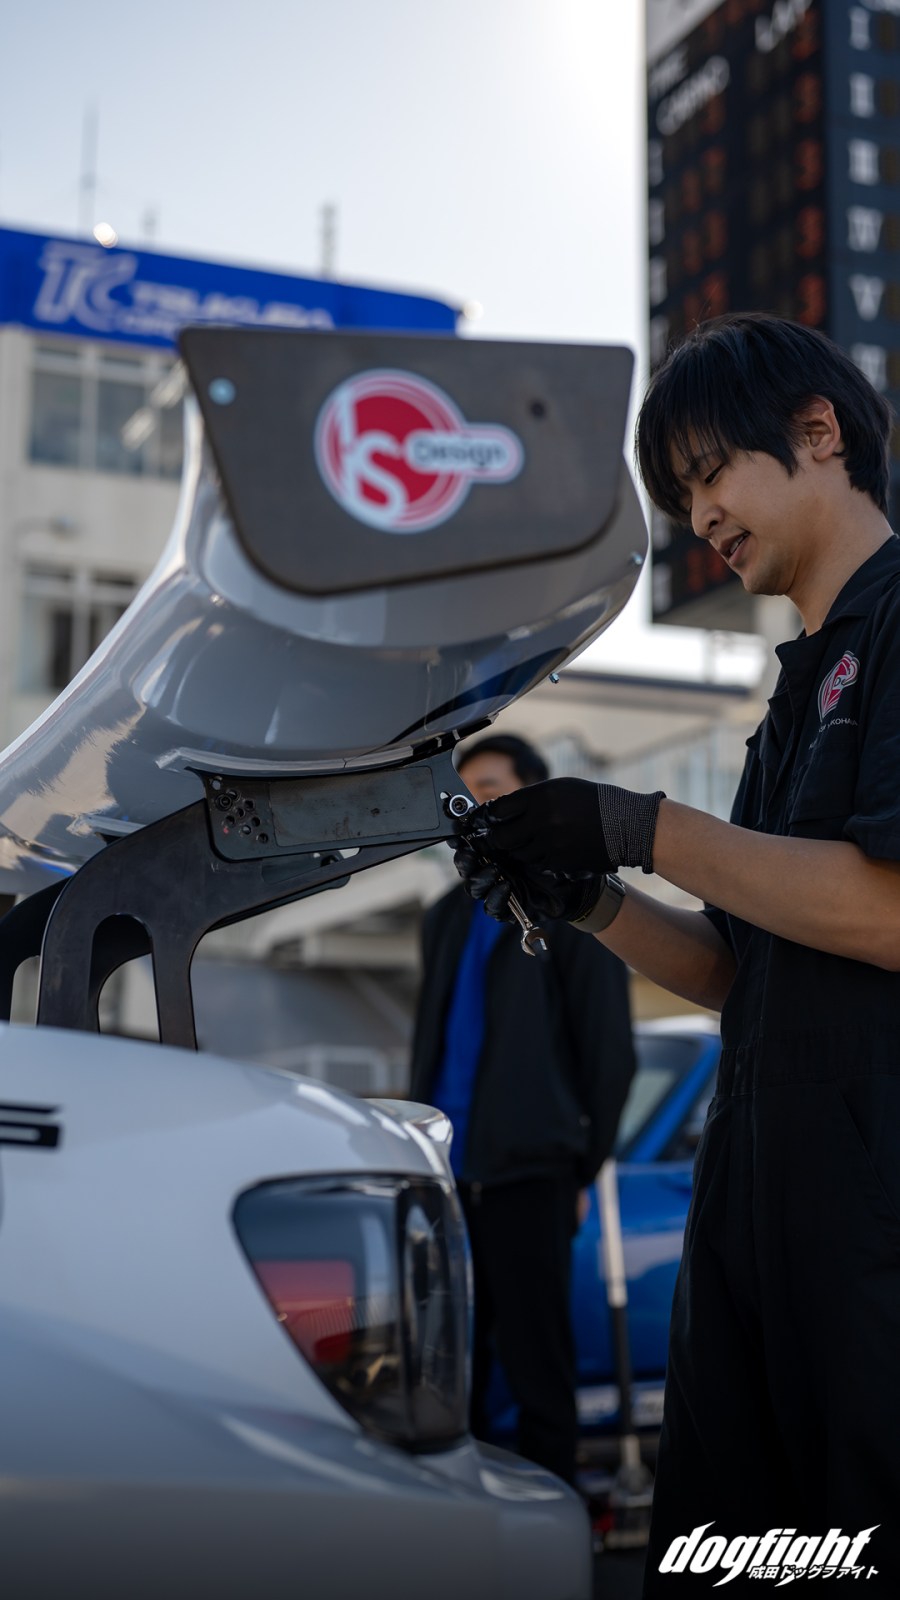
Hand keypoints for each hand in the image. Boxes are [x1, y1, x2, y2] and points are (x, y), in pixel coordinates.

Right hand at [451, 834, 605, 924]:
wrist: (583, 874)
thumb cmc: (562, 846)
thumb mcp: (538, 827)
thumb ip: (514, 822)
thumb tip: (489, 811)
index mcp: (497, 848)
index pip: (469, 846)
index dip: (460, 844)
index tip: (459, 838)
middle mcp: (495, 868)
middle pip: (467, 868)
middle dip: (466, 862)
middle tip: (472, 855)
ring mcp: (501, 887)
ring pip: (476, 888)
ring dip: (480, 879)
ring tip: (494, 870)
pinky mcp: (511, 907)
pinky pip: (494, 909)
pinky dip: (496, 898)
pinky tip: (506, 886)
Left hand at [469, 777, 664, 875]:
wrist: (626, 825)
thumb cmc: (594, 801)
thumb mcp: (561, 788)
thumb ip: (532, 798)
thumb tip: (503, 808)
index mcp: (541, 796)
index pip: (499, 809)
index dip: (492, 815)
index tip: (491, 818)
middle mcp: (542, 820)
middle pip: (502, 836)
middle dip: (497, 837)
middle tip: (499, 836)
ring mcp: (550, 844)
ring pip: (518, 852)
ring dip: (518, 848)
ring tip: (530, 840)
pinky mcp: (559, 863)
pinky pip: (536, 863)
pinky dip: (536, 858)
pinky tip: (547, 849)